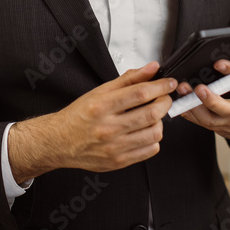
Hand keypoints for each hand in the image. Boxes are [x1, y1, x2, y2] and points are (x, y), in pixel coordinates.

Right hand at [8, 61, 175, 181]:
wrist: (60, 141)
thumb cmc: (80, 115)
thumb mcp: (101, 91)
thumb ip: (129, 79)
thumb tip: (152, 68)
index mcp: (102, 106)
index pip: (140, 93)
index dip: (160, 86)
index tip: (168, 83)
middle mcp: (108, 128)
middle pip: (151, 113)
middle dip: (165, 102)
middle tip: (164, 97)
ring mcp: (114, 147)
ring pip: (154, 133)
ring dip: (161, 121)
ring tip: (153, 115)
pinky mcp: (118, 161)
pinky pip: (149, 150)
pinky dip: (154, 138)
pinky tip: (145, 131)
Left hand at [175, 45, 229, 143]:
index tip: (219, 63)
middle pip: (225, 108)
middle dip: (210, 99)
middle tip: (198, 87)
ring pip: (209, 118)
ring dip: (193, 105)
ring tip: (183, 90)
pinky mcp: (219, 128)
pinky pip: (201, 123)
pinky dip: (189, 113)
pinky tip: (179, 101)